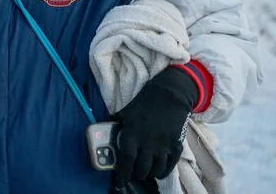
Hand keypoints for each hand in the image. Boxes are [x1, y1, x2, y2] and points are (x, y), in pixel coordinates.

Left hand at [113, 66, 197, 187]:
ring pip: (155, 170)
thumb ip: (115, 125)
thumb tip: (102, 133)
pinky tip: (157, 172)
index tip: (119, 182)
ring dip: (148, 174)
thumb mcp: (125, 112)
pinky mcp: (176, 147)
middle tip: (131, 174)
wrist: (169, 96)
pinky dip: (162, 172)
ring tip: (143, 172)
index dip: (122, 174)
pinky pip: (169, 167)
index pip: (126, 160)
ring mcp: (163, 146)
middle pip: (141, 169)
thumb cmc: (144, 103)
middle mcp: (148, 143)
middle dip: (135, 174)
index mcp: (132, 134)